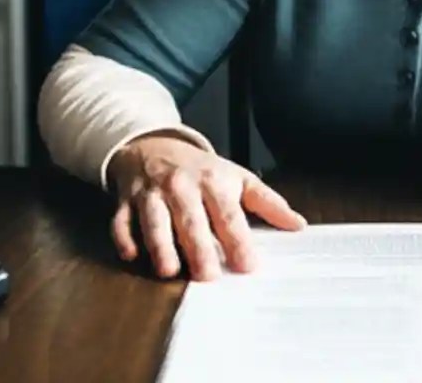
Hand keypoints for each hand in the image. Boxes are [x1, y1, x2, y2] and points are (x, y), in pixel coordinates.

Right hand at [106, 134, 306, 279]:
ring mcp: (152, 194)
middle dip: (199, 248)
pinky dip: (125, 236)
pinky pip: (122, 220)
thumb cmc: (201, 170)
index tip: (248, 265)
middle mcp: (182, 187)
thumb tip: (299, 225)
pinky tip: (131, 255)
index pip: (228, 214)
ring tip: (169, 270)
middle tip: (208, 276)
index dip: (238, 240)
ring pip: (155, 220)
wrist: (153, 145)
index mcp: (213, 182)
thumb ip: (268, 203)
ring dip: (161, 245)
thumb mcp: (238, 179)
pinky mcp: (126, 201)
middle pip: (192, 221)